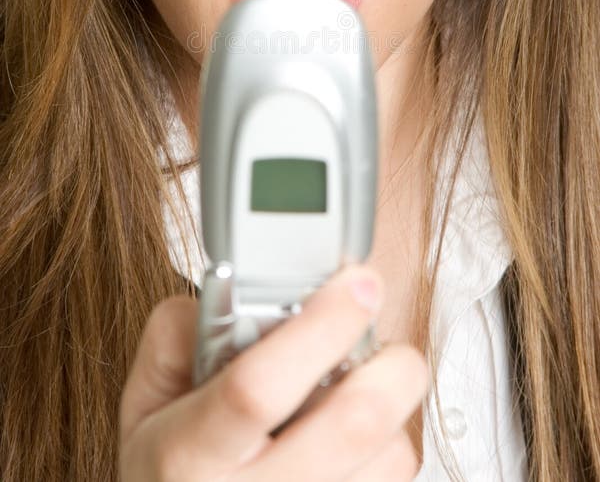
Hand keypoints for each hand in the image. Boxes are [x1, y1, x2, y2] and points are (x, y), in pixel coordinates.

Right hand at [119, 264, 428, 480]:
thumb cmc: (169, 471)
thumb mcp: (143, 402)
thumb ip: (177, 335)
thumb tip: (235, 290)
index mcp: (189, 453)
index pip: (258, 387)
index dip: (319, 327)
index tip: (357, 283)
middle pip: (354, 424)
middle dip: (390, 362)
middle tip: (382, 330)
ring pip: (390, 455)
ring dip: (392, 407)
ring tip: (356, 388)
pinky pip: (393, 480)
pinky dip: (388, 445)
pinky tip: (353, 437)